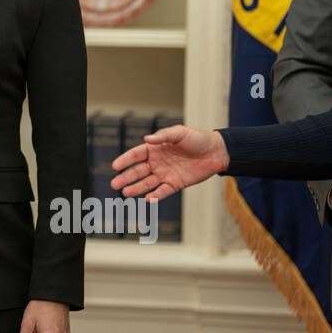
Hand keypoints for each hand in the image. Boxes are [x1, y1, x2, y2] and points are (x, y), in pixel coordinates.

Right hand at [111, 125, 229, 199]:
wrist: (217, 151)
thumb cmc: (197, 139)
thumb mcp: (179, 133)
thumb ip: (162, 136)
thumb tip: (146, 139)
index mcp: (155, 149)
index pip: (136, 155)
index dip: (125, 160)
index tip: (115, 166)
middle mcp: (157, 162)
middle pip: (138, 171)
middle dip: (126, 177)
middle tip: (115, 184)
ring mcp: (165, 174)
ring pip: (147, 183)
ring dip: (136, 188)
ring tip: (126, 193)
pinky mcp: (176, 184)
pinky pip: (163, 191)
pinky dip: (156, 196)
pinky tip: (148, 199)